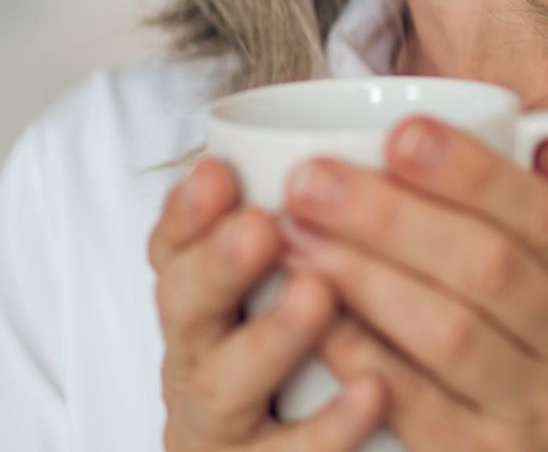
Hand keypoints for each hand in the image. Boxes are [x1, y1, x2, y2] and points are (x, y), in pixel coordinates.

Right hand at [147, 156, 388, 450]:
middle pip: (186, 309)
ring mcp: (222, 423)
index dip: (188, 212)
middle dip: (218, 265)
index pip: (173, 246)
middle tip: (258, 227)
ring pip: (226, 385)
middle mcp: (198, 354)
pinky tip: (373, 391)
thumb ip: (303, 206)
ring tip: (317, 295)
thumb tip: (370, 128)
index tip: (216, 173)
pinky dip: (328, 429)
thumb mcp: (280, 265)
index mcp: (197, 294)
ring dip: (271, 337)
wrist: (268, 447)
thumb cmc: (290, 346)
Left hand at [277, 103, 547, 450]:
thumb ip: (543, 186)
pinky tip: (313, 311)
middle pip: (487, 266)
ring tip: (296, 236)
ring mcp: (547, 416)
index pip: (544, 211)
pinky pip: (415, 405)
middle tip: (312, 181)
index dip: (470, 170)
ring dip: (362, 277)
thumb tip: (547, 105)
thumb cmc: (524, 338)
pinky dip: (359, 353)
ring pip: (448, 332)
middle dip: (390, 216)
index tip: (398, 133)